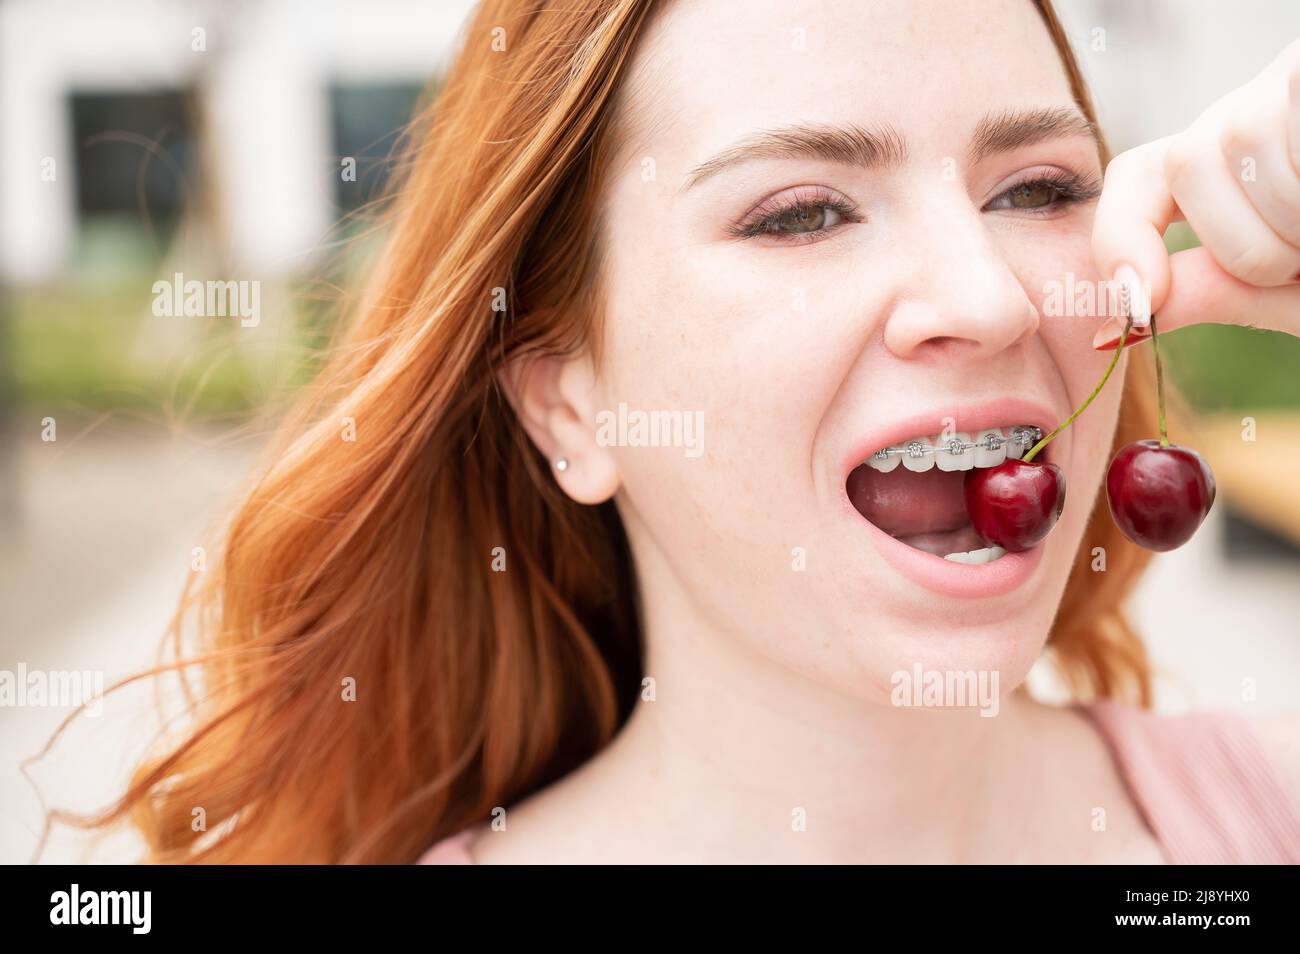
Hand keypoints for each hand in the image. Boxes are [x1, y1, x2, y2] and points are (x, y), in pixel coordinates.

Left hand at [1091, 37, 1299, 349]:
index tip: (1135, 302)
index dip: (1120, 237)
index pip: (1137, 177)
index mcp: (1223, 166)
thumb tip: (1112, 324)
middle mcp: (1252, 110)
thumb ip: (1209, 291)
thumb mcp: (1288, 291)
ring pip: (1245, 143)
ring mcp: (1291, 78)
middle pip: (1191, 158)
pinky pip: (1292, 132)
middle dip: (1252, 242)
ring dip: (1298, 220)